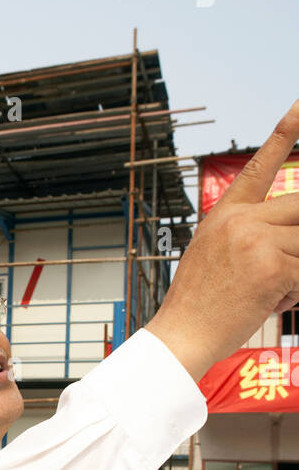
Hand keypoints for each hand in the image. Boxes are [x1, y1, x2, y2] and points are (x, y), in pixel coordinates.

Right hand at [148, 100, 298, 379]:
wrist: (182, 336)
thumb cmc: (199, 305)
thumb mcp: (214, 255)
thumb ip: (249, 235)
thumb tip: (289, 233)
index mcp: (225, 214)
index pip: (259, 167)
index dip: (285, 134)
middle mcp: (241, 220)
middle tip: (286, 260)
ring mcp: (256, 240)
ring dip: (298, 271)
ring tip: (274, 292)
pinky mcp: (272, 266)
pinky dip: (296, 292)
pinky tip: (272, 303)